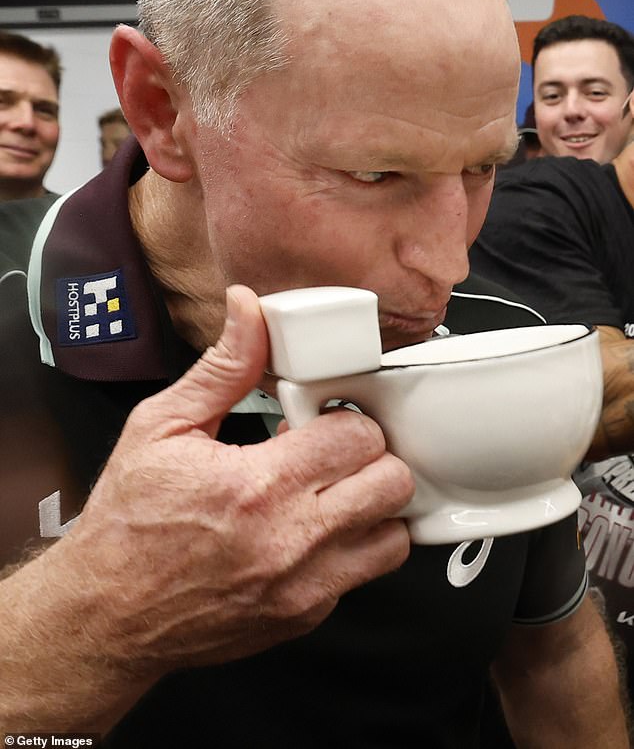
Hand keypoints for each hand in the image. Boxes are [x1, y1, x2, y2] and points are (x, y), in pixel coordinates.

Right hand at [65, 285, 413, 677]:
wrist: (106, 614)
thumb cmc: (127, 523)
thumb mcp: (162, 427)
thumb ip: (222, 368)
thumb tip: (248, 310)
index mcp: (258, 485)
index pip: (358, 437)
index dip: (345, 417)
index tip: (320, 419)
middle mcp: (291, 542)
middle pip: (392, 484)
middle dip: (370, 455)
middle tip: (331, 450)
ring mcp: (304, 589)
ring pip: (394, 537)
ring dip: (372, 505)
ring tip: (330, 490)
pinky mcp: (305, 617)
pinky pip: (362, 575)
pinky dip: (350, 547)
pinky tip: (310, 529)